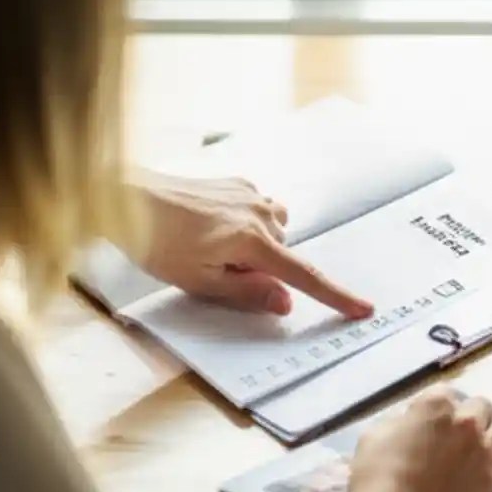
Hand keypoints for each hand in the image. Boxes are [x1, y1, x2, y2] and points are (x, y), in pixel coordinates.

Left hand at [130, 170, 371, 317]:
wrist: (128, 196)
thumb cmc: (157, 242)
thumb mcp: (199, 281)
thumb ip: (247, 293)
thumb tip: (286, 303)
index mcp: (252, 242)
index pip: (303, 276)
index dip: (335, 296)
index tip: (363, 309)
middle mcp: (260, 214)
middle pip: (284, 255)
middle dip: (265, 269)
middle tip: (221, 273)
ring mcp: (251, 194)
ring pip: (275, 231)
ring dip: (259, 246)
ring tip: (216, 249)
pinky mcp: (238, 182)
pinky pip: (260, 210)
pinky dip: (248, 225)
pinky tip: (214, 227)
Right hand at [345, 388, 491, 491]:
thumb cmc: (376, 476)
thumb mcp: (375, 433)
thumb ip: (400, 419)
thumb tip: (413, 421)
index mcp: (436, 405)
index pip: (446, 392)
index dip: (438, 405)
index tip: (432, 418)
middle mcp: (467, 421)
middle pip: (480, 404)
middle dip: (470, 411)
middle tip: (460, 426)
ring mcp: (485, 449)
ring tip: (489, 428)